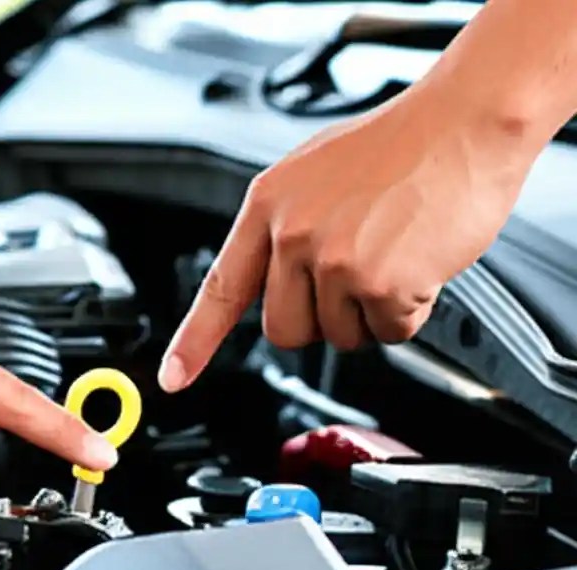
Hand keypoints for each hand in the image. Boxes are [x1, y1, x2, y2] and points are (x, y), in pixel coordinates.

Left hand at [158, 84, 539, 392]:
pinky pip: (389, 331)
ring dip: (370, 313)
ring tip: (394, 255)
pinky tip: (419, 263)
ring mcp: (334, 261)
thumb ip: (285, 225)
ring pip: (339, 335)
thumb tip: (271, 273)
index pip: (221, 288)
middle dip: (320, 320)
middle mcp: (292, 235)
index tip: (174, 378)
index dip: (194, 342)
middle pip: (285, 330)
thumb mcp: (312, 174)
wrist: (465, 120)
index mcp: (267, 205)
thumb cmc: (400, 143)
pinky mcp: (381, 282)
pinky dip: (410, 310)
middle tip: (356, 277)